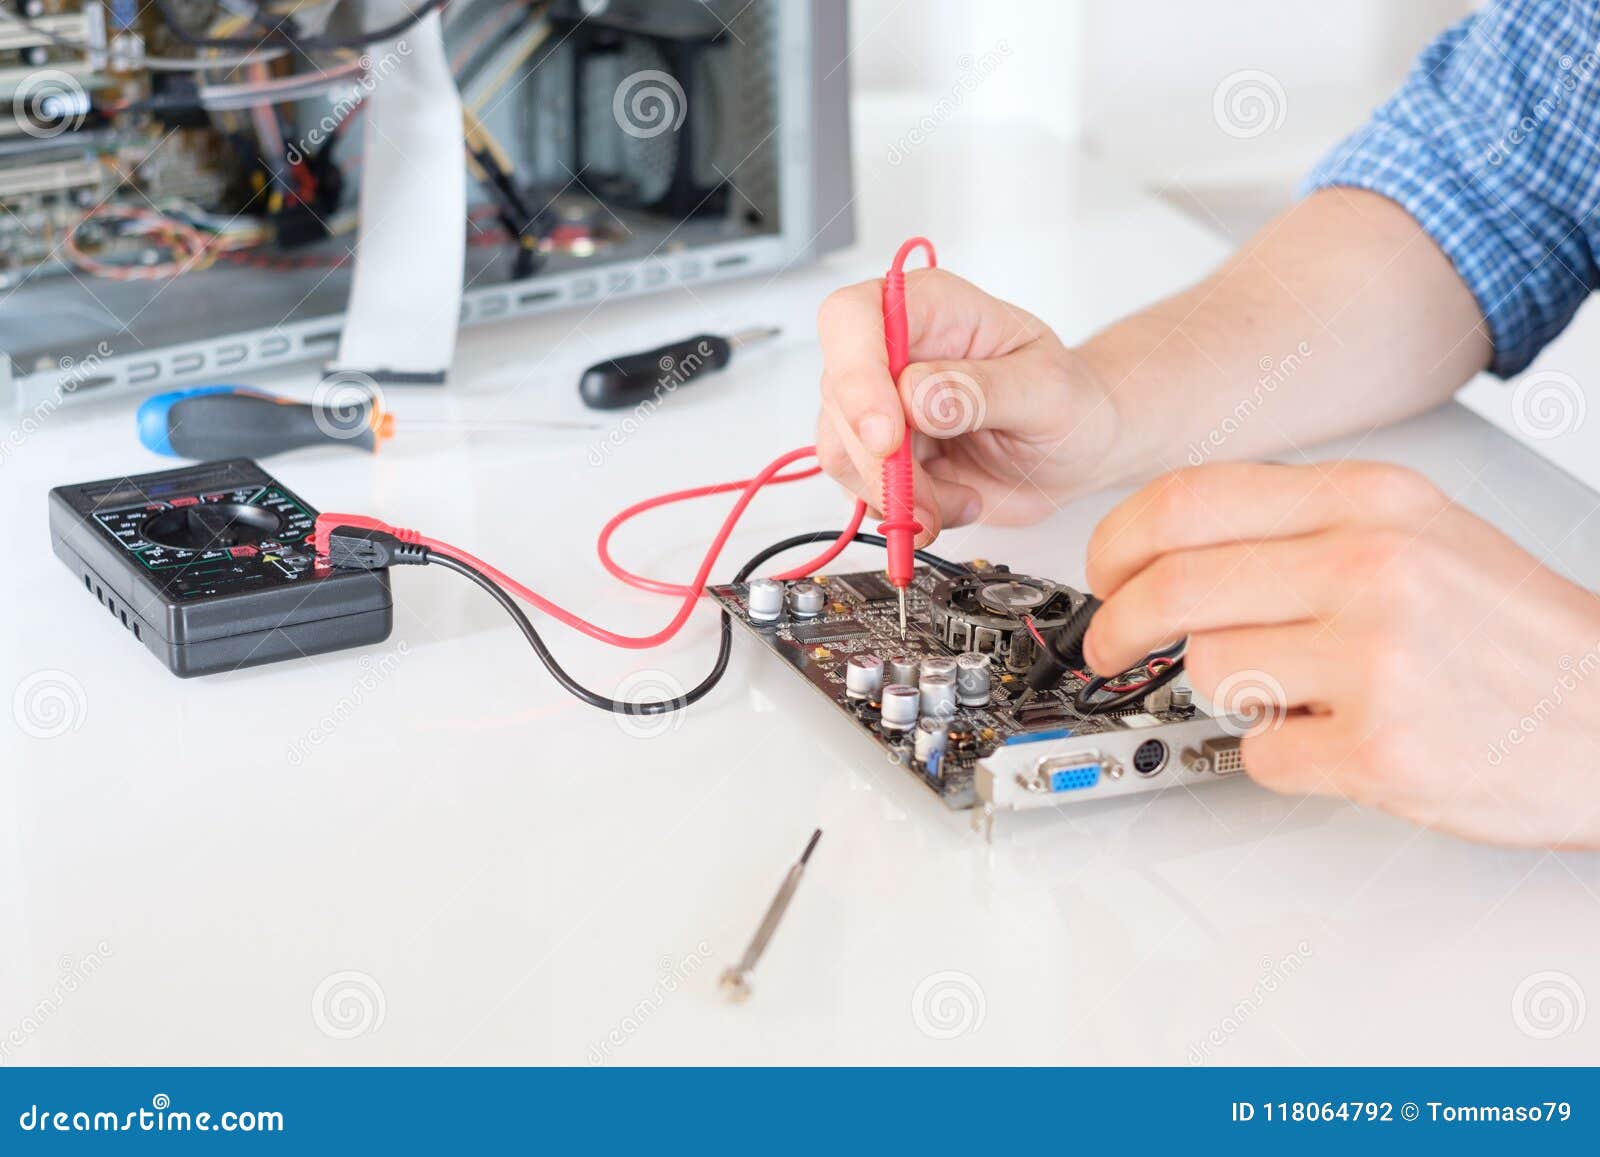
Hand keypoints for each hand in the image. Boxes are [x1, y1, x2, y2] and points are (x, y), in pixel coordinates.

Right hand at [815, 268, 1121, 545]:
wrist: (1072, 451)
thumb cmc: (1068, 403)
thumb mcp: (1046, 390)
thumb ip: (982, 390)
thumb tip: (915, 396)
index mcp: (931, 307)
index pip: (853, 318)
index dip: (856, 374)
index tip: (887, 436)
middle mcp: (892, 349)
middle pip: (839, 397)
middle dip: (883, 463)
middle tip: (932, 502)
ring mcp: (878, 402)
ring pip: (842, 450)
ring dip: (899, 495)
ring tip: (962, 499)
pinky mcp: (877, 453)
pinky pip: (861, 489)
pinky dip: (906, 511)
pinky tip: (955, 500)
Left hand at [1083, 461, 1599, 847]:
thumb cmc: (1514, 631)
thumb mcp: (1418, 530)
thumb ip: (1297, 525)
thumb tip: (1167, 545)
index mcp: (1371, 499)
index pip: (1185, 500)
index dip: (1116, 542)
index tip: (1104, 574)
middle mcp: (1372, 564)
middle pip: (1171, 586)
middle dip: (1120, 624)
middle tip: (1114, 648)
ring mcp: (1378, 658)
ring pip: (1209, 671)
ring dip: (1233, 694)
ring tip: (1302, 693)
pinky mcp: (1382, 748)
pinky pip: (1259, 753)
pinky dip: (1282, 756)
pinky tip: (1338, 740)